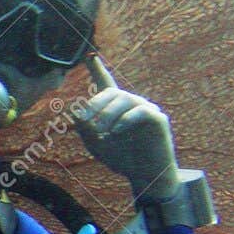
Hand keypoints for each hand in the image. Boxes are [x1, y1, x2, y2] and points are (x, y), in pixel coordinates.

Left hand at [76, 59, 181, 200]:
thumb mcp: (95, 144)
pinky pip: (141, 111)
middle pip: (112, 93)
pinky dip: (125, 120)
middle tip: (85, 121)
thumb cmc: (120, 158)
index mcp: (115, 107)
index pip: (106, 83)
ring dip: (107, 115)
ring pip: (124, 100)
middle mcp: (132, 103)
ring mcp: (146, 109)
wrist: (144, 176)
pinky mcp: (158, 119)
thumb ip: (84, 129)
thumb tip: (75, 112)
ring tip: (100, 132)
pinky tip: (115, 132)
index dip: (97, 70)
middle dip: (95, 105)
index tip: (90, 57)